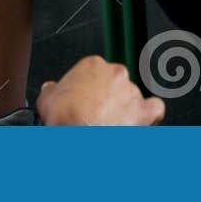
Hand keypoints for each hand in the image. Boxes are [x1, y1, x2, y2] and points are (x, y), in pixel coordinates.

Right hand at [37, 56, 164, 125]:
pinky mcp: (142, 111)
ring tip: (112, 125)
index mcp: (93, 65)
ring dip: (125, 109)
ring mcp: (131, 91)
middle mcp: (115, 73)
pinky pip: (154, 108)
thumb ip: (52, 89)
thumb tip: (50, 90)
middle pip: (115, 82)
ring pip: (133, 97)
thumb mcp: (47, 98)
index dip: (91, 89)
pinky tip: (140, 122)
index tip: (86, 101)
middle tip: (97, 114)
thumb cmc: (65, 119)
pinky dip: (149, 115)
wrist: (76, 136)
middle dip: (108, 98)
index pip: (96, 72)